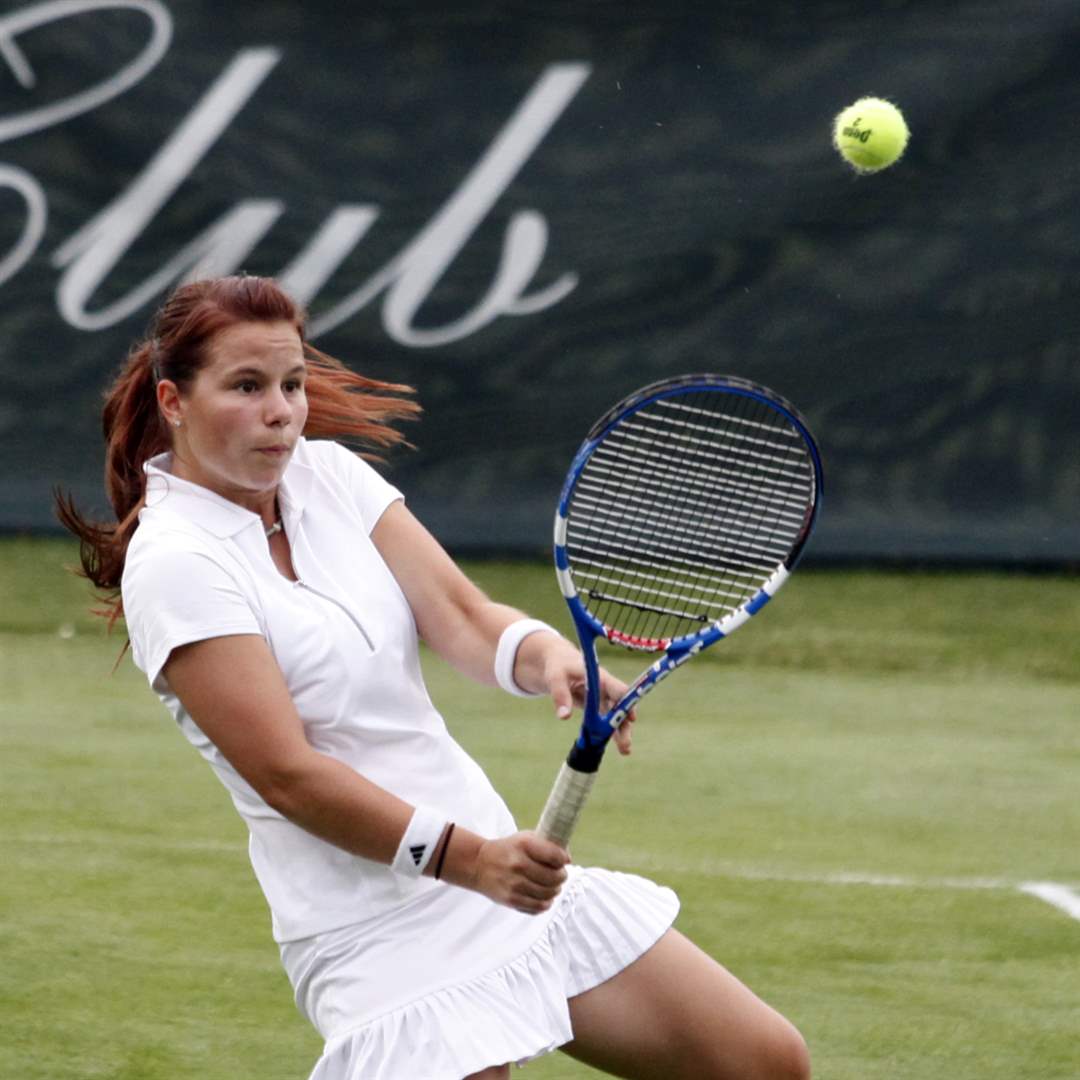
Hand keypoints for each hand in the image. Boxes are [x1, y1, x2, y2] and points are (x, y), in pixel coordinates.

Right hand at [467, 831, 569, 913]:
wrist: (479, 865)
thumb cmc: (508, 850)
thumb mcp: (525, 838)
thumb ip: (547, 845)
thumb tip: (568, 859)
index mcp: (524, 845)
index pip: (555, 856)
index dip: (563, 860)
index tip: (563, 860)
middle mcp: (519, 864)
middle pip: (554, 877)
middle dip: (562, 876)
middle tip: (560, 875)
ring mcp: (515, 884)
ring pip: (549, 894)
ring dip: (555, 890)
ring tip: (553, 886)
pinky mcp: (512, 900)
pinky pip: (539, 907)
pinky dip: (546, 903)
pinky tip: (544, 896)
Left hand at [530, 635, 638, 754]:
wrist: (558, 663)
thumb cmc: (558, 665)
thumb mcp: (555, 677)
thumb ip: (560, 695)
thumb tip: (564, 717)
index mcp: (600, 677)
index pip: (618, 689)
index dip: (626, 703)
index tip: (631, 718)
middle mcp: (605, 688)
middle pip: (620, 707)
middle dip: (624, 725)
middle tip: (626, 744)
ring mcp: (602, 698)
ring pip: (614, 716)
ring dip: (619, 732)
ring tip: (625, 751)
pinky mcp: (596, 706)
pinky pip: (605, 720)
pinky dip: (608, 732)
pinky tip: (612, 745)